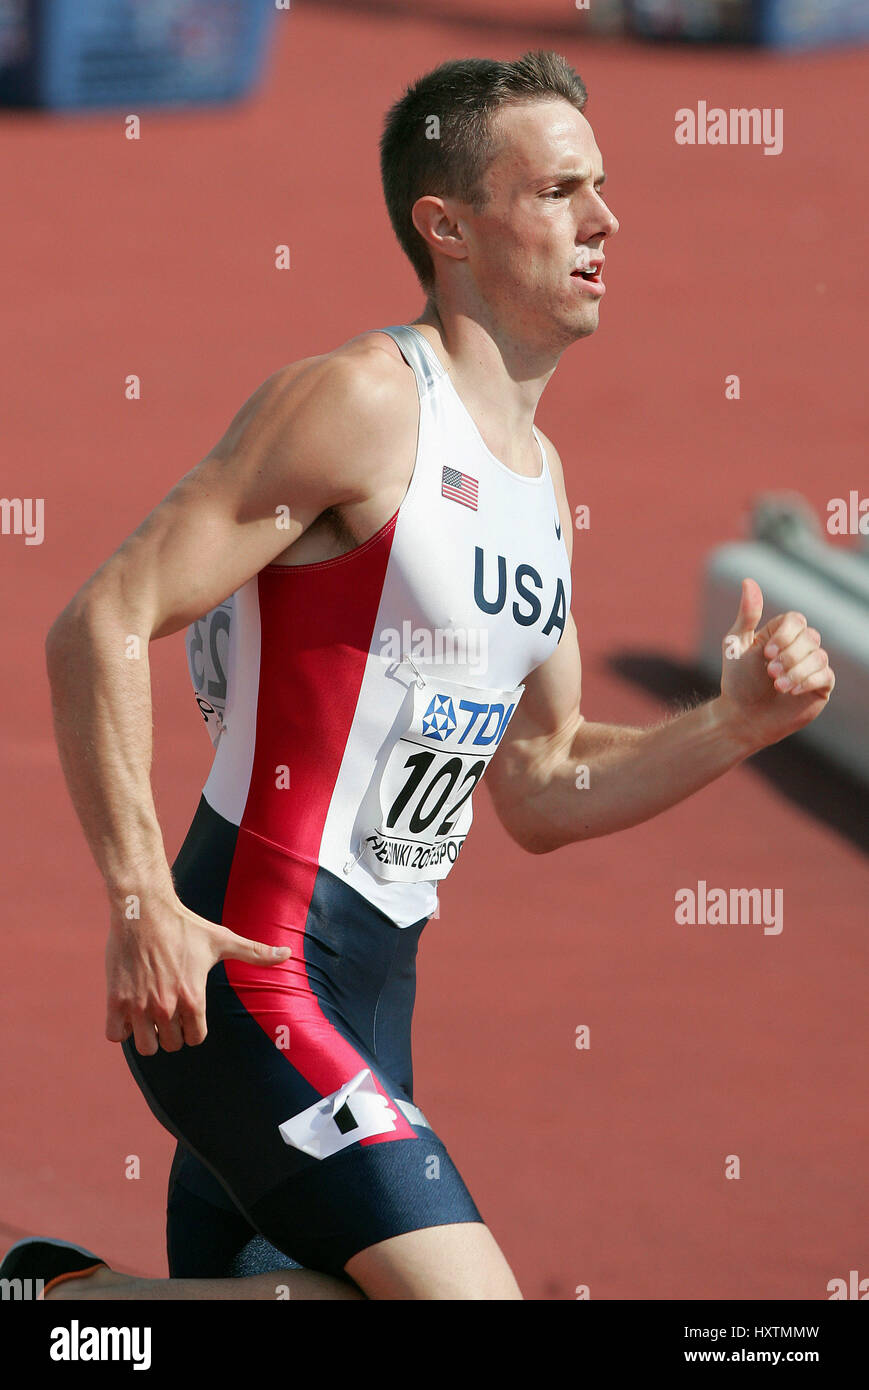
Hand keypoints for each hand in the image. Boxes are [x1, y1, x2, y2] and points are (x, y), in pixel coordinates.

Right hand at [105, 892, 291, 1055]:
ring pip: (145, 1047)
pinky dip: (121, 1029)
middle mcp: (166, 1007)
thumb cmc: (184, 925)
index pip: (195, 1039)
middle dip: (171, 1032)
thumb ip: (255, 953)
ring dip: (147, 1035)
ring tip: (148, 1015)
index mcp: (193, 998)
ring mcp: (139, 1006)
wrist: (143, 910)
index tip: (187, 1013)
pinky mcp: (116, 1001)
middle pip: (171, 1045)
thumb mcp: (222, 940)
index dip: (192, 1028)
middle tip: (167, 1010)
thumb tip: (287, 954)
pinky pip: (115, 1035)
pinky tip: (127, 1011)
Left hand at [718, 577, 834, 751]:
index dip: (785, 634)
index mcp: (780, 634)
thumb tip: (748, 580)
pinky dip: (808, 680)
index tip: (766, 652)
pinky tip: (790, 691)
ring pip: (819, 656)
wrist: (743, 718)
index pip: (796, 620)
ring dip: (797, 670)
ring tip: (778, 685)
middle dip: (789, 655)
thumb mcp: (737, 645)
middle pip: (809, 638)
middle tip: (769, 672)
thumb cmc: (738, 681)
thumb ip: (747, 615)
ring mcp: (812, 666)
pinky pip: (825, 675)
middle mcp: (799, 647)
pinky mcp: (820, 686)